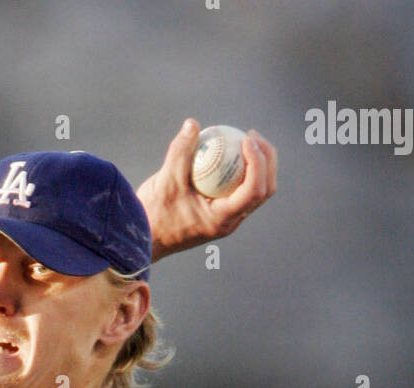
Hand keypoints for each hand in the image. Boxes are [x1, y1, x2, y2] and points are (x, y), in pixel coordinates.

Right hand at [137, 118, 277, 261]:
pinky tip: (231, 150)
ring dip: (259, 164)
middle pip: (264, 190)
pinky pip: (242, 189)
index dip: (258, 162)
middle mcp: (231, 221)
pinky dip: (243, 169)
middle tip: (252, 135)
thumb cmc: (154, 214)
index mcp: (222, 219)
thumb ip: (180, 152)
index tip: (246, 139)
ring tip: (246, 140)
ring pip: (257, 191)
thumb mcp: (165, 180)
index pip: (254, 191)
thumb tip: (192, 124)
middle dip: (266, 160)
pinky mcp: (222, 211)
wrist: (146, 238)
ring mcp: (228, 217)